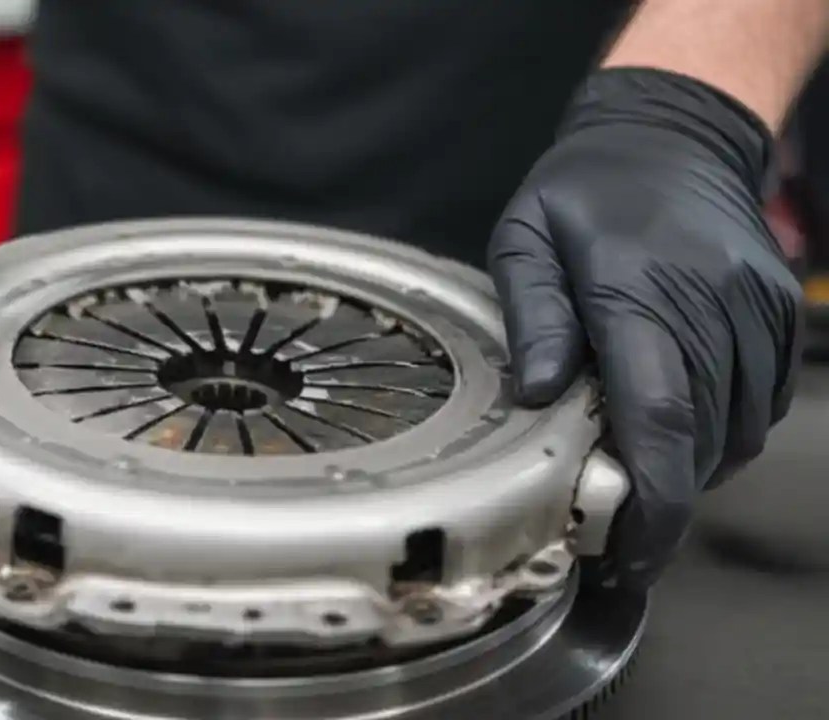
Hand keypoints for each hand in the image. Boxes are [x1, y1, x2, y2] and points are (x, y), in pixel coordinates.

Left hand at [490, 69, 801, 589]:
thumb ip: (533, 318)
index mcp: (637, 288)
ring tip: (644, 470)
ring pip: (739, 429)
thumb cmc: (586, 190)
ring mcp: (757, 307)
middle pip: (702, 436)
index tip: (632, 550)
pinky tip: (681, 424)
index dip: (652, 498)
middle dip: (666, 497)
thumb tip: (538, 395)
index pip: (657, 415)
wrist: (674, 133)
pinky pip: (763, 402)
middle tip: (620, 524)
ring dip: (694, 466)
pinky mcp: (780, 312)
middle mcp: (710, 303)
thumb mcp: (527, 239)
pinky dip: (724, 430)